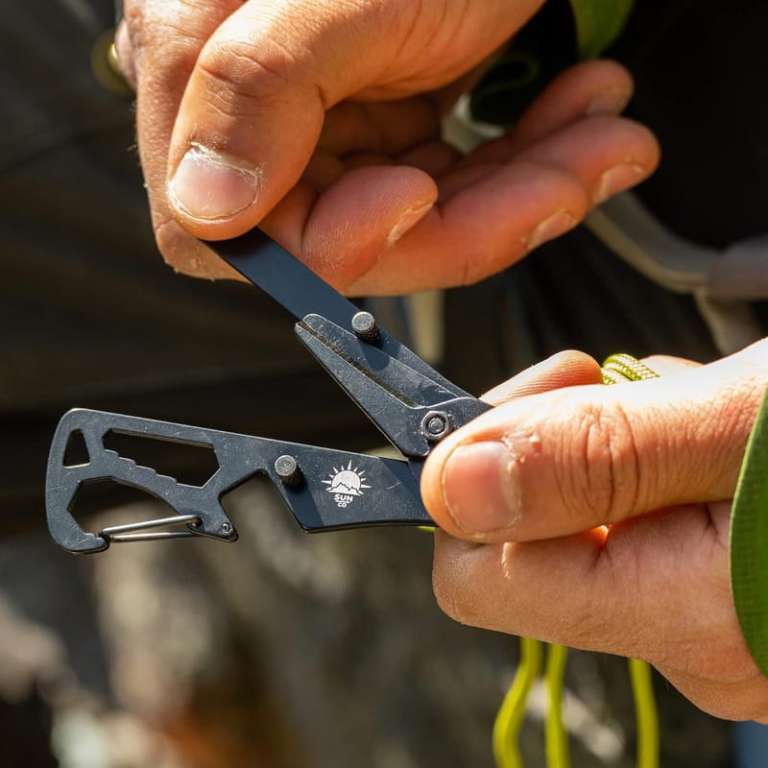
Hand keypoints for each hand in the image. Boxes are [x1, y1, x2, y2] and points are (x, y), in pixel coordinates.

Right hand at [117, 0, 658, 292]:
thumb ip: (258, 86)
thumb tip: (203, 209)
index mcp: (202, 64)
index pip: (232, 225)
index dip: (326, 241)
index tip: (418, 199)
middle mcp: (258, 106)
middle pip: (345, 236)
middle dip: (466, 225)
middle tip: (566, 183)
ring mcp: (330, 118)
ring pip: (417, 220)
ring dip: (523, 193)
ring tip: (607, 141)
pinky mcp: (390, 121)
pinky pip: (454, 183)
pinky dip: (529, 160)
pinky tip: (586, 111)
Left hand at [421, 343, 767, 720]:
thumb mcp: (735, 424)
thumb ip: (593, 459)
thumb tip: (451, 486)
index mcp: (678, 615)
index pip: (476, 573)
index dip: (476, 473)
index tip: (527, 401)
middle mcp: (688, 644)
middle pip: (532, 538)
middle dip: (556, 443)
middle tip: (621, 385)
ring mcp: (712, 622)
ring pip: (588, 521)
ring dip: (612, 445)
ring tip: (686, 403)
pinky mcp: (730, 591)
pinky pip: (642, 525)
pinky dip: (652, 464)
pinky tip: (705, 430)